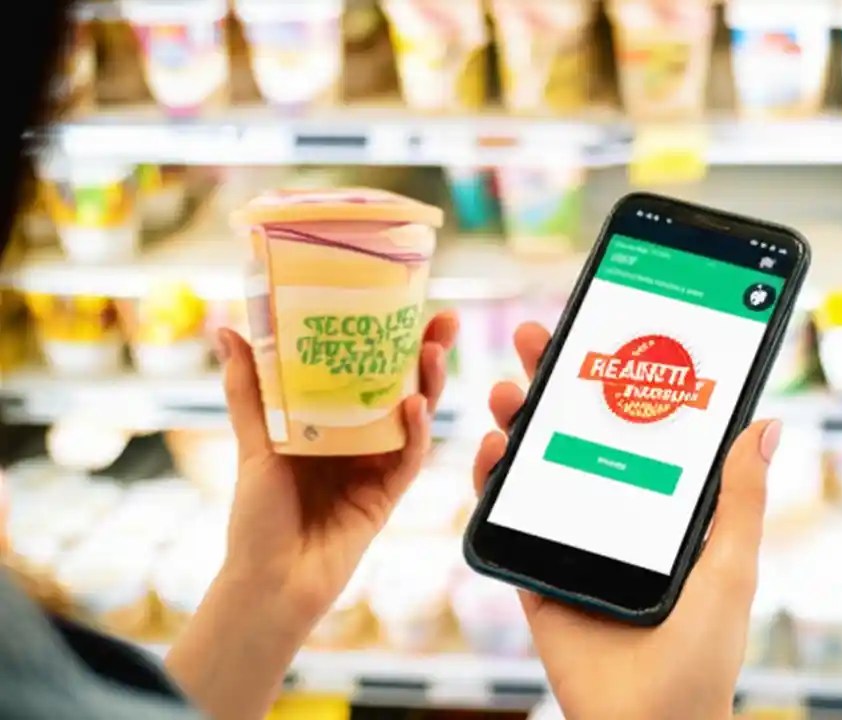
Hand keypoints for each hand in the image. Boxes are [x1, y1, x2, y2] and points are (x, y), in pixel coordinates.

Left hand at [165, 310, 457, 719]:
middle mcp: (360, 438)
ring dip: (428, 383)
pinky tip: (415, 406)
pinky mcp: (389, 494)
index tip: (404, 300)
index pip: (368, 368)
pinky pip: (410, 456)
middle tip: (444, 320)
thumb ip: (250, 390)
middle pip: (403, 385)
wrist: (269, 582)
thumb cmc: (256, 518)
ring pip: (416, 415)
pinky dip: (415, 430)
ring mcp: (378, 465)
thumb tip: (229, 329)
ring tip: (432, 352)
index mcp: (331, 421)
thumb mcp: (253, 445)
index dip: (391, 336)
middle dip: (427, 352)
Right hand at [471, 323, 781, 719]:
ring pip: (535, 468)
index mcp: (658, 507)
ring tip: (506, 387)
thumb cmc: (704, 654)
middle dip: (554, 382)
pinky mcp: (535, 576)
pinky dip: (490, 482)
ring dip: (516, 422)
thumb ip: (742, 497)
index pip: (634, 428)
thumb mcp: (731, 565)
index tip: (602, 332)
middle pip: (577, 433)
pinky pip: (505, 522)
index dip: (616, 380)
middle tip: (537, 337)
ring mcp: (570, 542)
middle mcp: (612, 514)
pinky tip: (489, 449)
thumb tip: (765, 423)